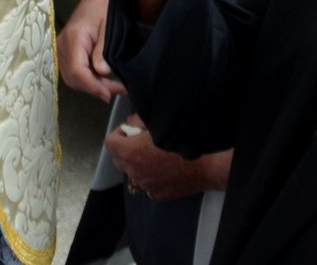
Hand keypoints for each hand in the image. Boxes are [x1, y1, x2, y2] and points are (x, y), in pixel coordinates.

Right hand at [57, 0, 124, 102]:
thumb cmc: (106, 4)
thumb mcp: (109, 27)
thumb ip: (103, 50)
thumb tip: (101, 73)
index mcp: (74, 38)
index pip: (77, 72)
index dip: (92, 86)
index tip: (108, 94)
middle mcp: (63, 44)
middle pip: (72, 78)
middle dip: (93, 88)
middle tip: (114, 91)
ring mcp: (62, 46)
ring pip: (71, 77)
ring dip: (89, 85)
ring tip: (110, 87)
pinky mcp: (66, 47)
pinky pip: (72, 69)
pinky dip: (85, 78)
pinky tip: (100, 79)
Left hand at [105, 117, 231, 200]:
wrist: (206, 163)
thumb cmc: (182, 139)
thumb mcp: (158, 121)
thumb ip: (138, 120)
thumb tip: (130, 123)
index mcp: (131, 152)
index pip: (110, 143)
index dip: (118, 134)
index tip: (130, 130)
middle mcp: (135, 172)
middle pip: (119, 159)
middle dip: (126, 148)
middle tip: (141, 140)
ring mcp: (146, 186)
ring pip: (133, 172)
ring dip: (138, 163)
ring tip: (156, 153)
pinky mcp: (158, 194)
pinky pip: (147, 182)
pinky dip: (151, 174)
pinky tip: (165, 166)